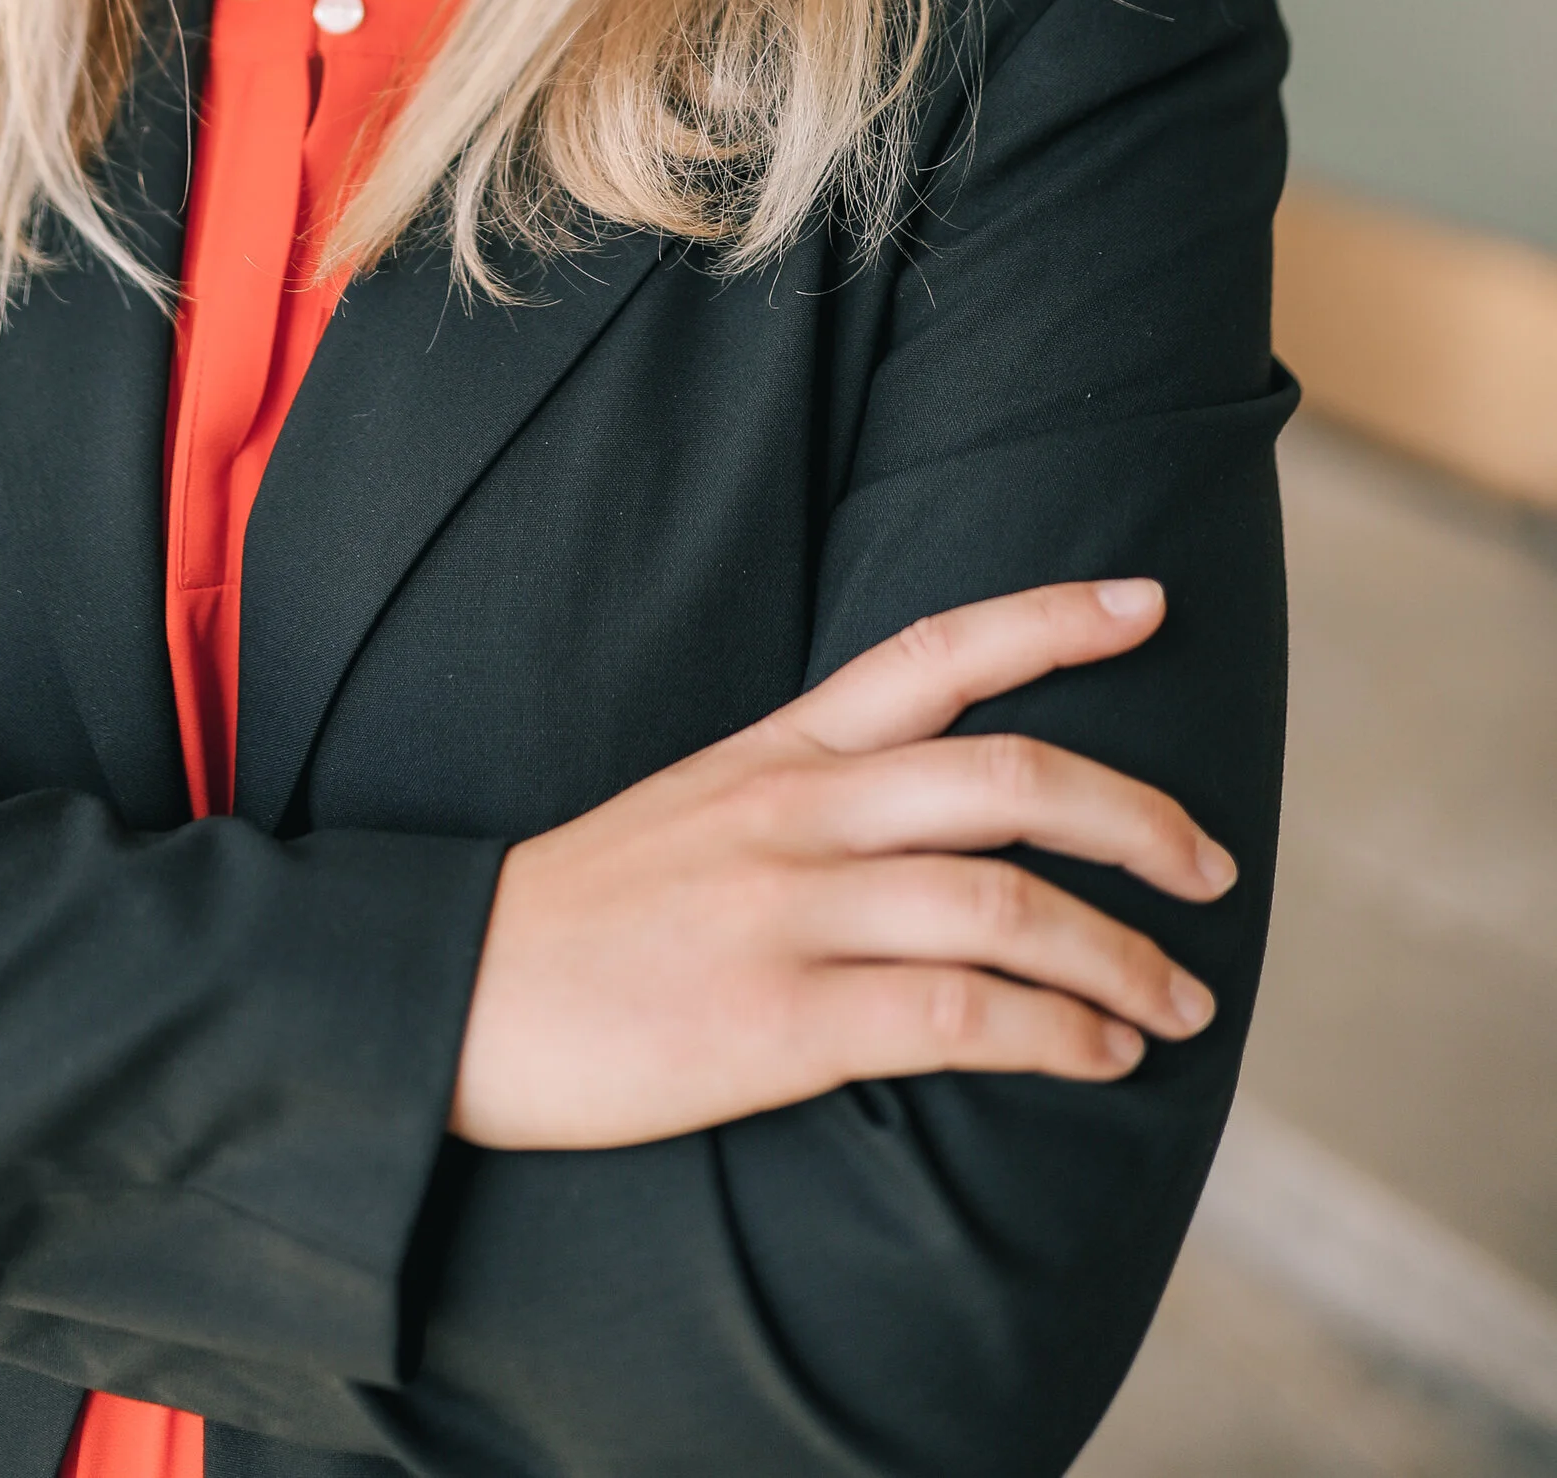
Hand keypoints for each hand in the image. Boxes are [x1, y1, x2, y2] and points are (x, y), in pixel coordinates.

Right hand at [451, 579, 1232, 1148]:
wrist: (452, 995)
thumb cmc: (583, 917)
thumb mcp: (696, 812)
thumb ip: (810, 801)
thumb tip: (938, 828)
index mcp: (778, 752)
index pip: (935, 652)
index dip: (1052, 619)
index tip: (1150, 604)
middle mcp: (796, 812)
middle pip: (1009, 779)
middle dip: (1138, 819)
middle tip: (1211, 868)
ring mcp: (787, 913)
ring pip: (1006, 905)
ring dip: (1123, 957)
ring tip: (1179, 1003)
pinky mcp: (777, 1020)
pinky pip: (958, 1019)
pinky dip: (1056, 1037)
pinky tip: (1099, 1058)